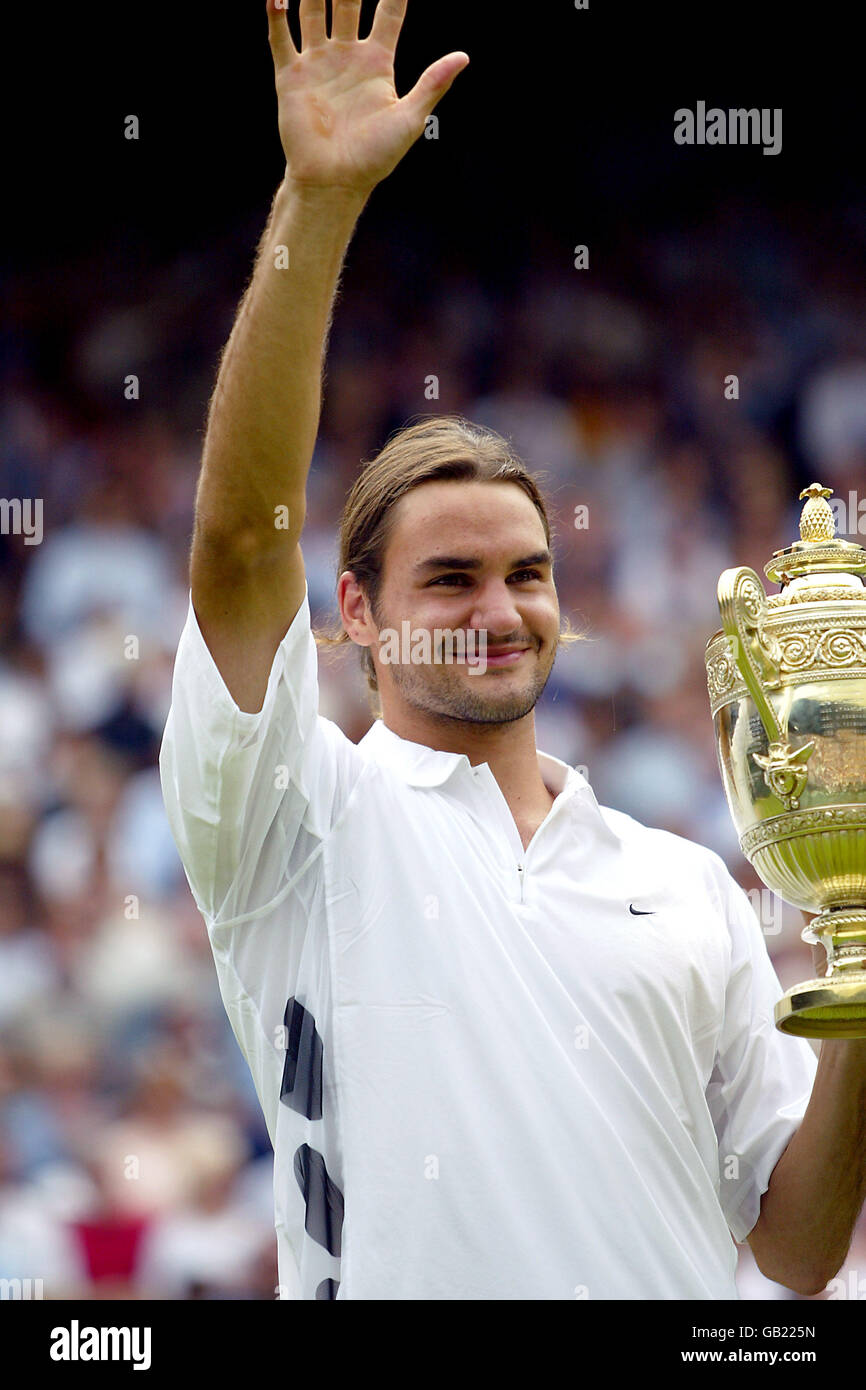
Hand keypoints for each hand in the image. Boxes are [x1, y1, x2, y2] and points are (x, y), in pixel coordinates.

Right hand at [267, 0, 468, 195]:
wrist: (334, 182)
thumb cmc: (375, 157)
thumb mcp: (410, 119)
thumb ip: (433, 84)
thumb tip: (464, 56)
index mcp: (377, 61)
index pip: (389, 11)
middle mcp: (346, 55)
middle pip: (346, 1)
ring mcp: (318, 63)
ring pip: (312, 11)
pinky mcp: (292, 76)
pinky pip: (281, 39)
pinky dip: (276, 15)